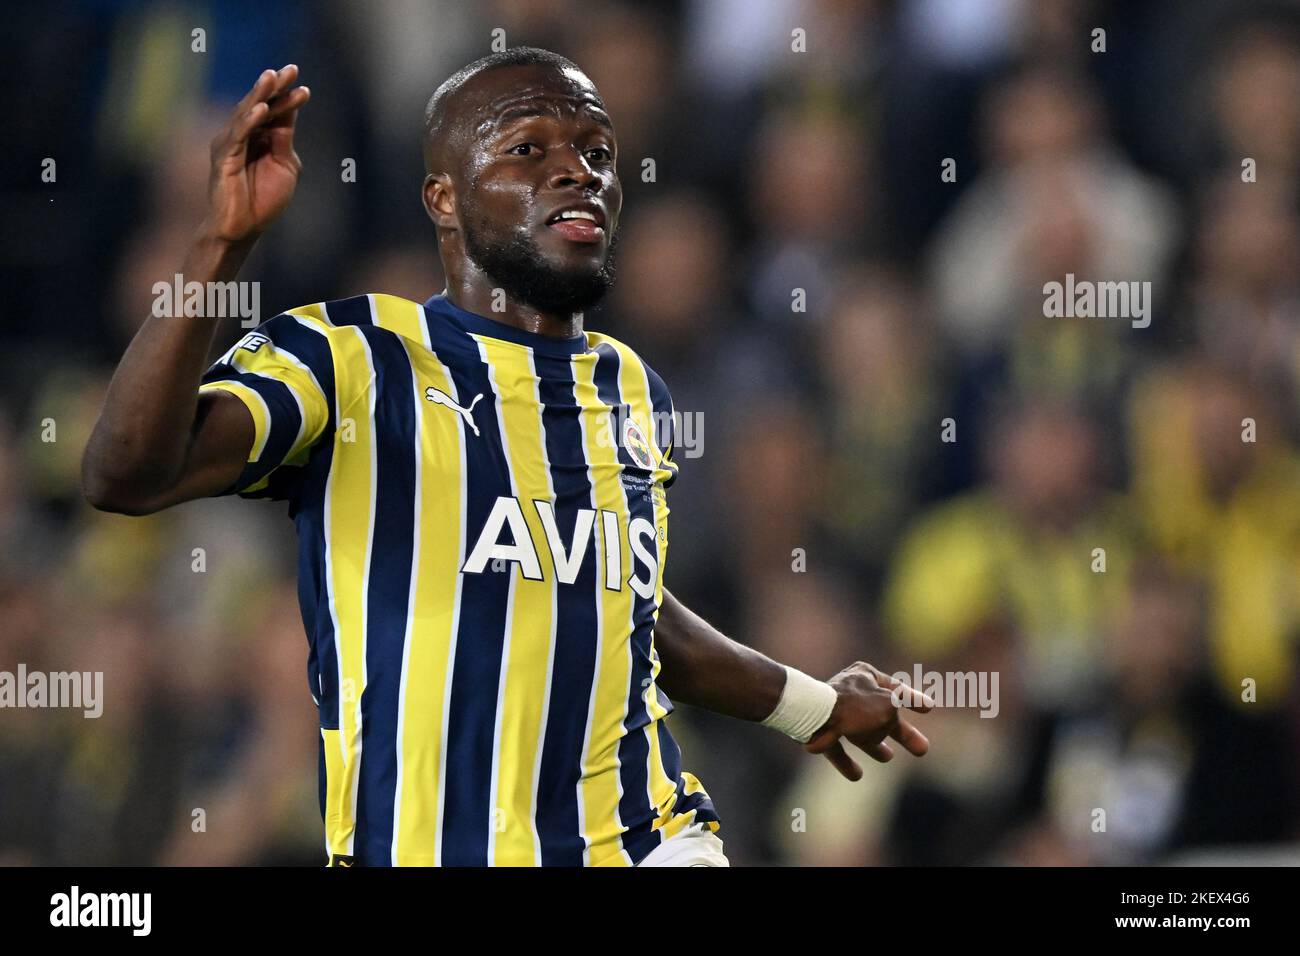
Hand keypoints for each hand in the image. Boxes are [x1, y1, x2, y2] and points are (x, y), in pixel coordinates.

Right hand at [204, 64, 310, 242]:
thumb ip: (284, 141)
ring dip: (260, 94)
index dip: (287, 98)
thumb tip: (289, 114)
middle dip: (275, 87)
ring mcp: (231, 144)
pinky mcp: (223, 157)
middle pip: (260, 105)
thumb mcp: (284, 167)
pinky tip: (261, 109)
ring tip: (272, 77)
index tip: (304, 85)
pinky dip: (249, 121)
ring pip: (246, 114)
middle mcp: (242, 136)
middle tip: (290, 69)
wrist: (244, 229)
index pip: (274, 112)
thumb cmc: (263, 200)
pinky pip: (238, 135)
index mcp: (259, 138)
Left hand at [804, 661, 932, 780]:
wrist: (815, 716)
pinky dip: (846, 762)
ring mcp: (835, 714)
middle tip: (923, 750)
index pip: (896, 689)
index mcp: (866, 677)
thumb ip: (895, 714)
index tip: (930, 709)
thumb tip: (887, 726)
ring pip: (859, 732)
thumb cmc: (855, 706)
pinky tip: (857, 775)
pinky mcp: (821, 733)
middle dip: (902, 733)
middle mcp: (850, 693)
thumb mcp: (889, 706)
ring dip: (873, 745)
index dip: (914, 699)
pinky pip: (837, 749)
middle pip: (882, 716)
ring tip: (887, 757)